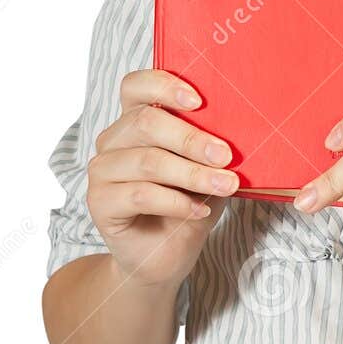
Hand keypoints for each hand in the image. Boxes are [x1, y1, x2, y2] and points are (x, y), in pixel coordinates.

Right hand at [86, 69, 238, 290]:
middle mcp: (113, 141)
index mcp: (135, 122)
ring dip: (193, 173)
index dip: (164, 85)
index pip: (135, 86)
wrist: (166, 258)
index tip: (200, 101)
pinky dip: (176, 201)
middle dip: (192, 139)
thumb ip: (212, 147)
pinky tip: (199, 210)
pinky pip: (140, 194)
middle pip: (146, 123)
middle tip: (226, 156)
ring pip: (148, 161)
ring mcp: (102, 171)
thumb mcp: (207, 171)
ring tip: (225, 185)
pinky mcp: (99, 203)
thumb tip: (242, 124)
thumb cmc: (188, 206)